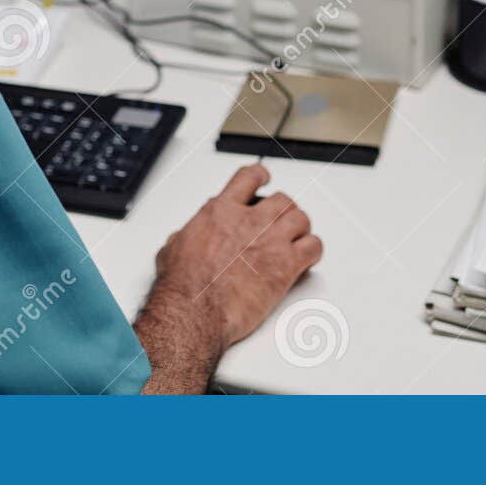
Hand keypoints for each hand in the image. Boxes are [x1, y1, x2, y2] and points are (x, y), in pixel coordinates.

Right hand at [133, 164, 321, 392]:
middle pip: (282, 199)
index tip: (264, 178)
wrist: (196, 310)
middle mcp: (248, 220)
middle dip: (284, 209)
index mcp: (220, 211)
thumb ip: (184, 237)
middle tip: (282, 220)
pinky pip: (314, 247)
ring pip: (301, 219)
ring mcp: (270, 241)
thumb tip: (183, 239)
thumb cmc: (183, 285)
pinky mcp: (286, 265)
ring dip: (301, 228)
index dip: (260, 175)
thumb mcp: (172, 249)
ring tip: (297, 238)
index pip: (248, 177)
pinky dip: (313, 251)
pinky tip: (306, 259)